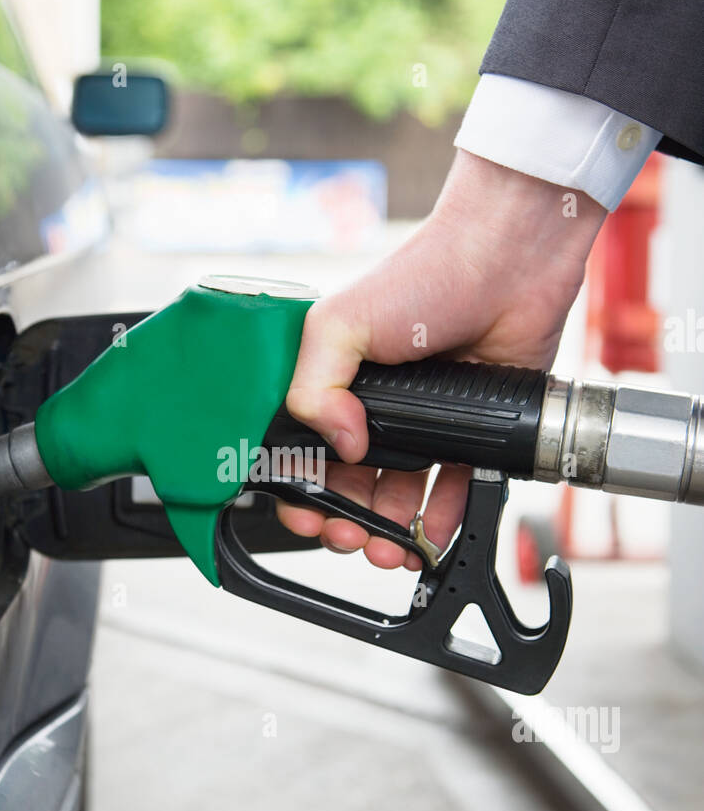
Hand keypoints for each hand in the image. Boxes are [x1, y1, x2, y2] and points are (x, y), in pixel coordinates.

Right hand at [278, 149, 606, 566]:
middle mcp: (373, 404)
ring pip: (397, 495)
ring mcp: (422, 420)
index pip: (302, 451)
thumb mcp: (340, 323)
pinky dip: (441, 519)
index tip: (307, 513)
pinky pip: (451, 488)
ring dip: (389, 531)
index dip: (300, 489)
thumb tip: (338, 450)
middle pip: (348, 484)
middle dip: (344, 520)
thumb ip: (314, 388)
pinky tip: (431, 537)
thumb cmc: (426, 274)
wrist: (509, 262)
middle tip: (350, 537)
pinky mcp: (471, 429)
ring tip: (390, 549)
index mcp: (333, 381)